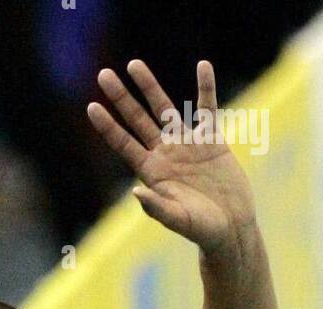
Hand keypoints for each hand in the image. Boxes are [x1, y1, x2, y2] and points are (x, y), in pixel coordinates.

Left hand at [87, 60, 256, 254]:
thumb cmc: (201, 230)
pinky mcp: (212, 141)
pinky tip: (202, 66)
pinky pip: (208, 109)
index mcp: (152, 172)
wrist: (231, 229)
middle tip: (103, 75)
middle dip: (121, 98)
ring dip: (150, 87)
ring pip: (166, 109)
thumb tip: (136, 191)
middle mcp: (165, 154)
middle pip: (138, 120)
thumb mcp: (178, 219)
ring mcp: (187, 145)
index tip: (91, 106)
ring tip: (134, 64)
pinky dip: (206, 88)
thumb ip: (157, 207)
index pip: (124, 144)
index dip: (108, 126)